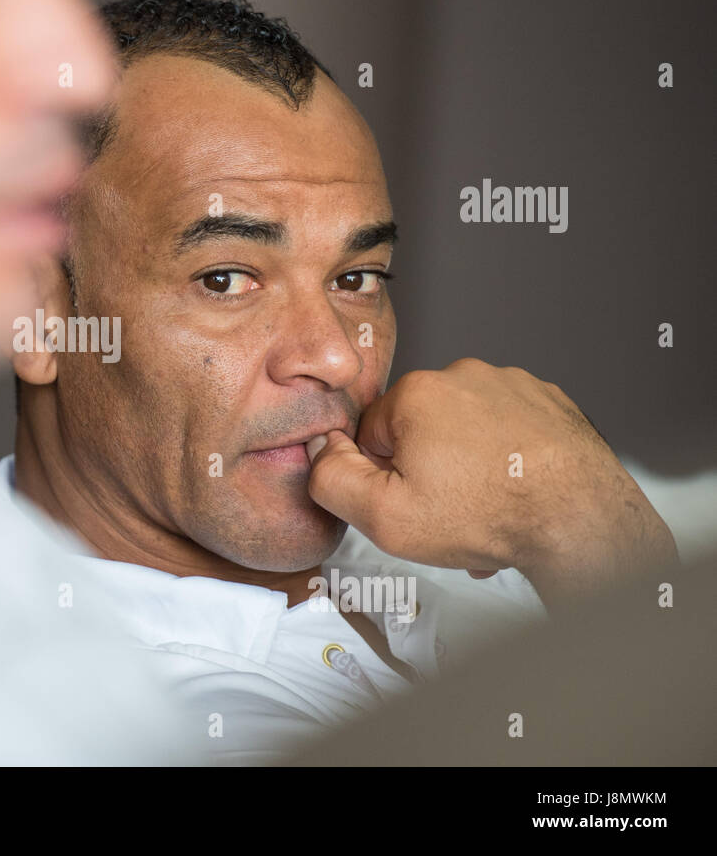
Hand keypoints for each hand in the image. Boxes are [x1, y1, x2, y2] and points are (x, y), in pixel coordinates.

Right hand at [305, 358, 676, 607]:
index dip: (382, 476)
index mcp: (416, 393)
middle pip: (419, 429)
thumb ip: (331, 480)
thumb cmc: (488, 515)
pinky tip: (514, 493)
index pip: (371, 433)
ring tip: (485, 510)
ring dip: (466, 468)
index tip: (408, 500)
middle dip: (427, 471)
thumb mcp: (383, 516)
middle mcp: (464, 376)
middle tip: (448, 513)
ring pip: (465, 431)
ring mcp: (511, 385)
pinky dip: (504, 459)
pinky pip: (507, 429)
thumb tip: (317, 451)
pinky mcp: (548, 402)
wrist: (581, 521)